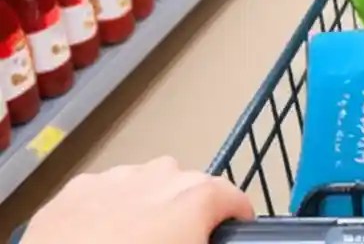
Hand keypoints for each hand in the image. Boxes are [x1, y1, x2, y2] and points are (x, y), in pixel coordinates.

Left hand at [22, 156, 252, 243]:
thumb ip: (202, 237)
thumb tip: (199, 235)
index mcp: (197, 196)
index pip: (235, 199)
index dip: (237, 222)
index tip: (229, 237)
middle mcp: (162, 175)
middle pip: (190, 186)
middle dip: (190, 210)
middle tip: (176, 242)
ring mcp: (116, 177)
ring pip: (146, 183)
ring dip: (149, 205)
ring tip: (134, 239)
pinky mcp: (76, 188)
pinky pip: (106, 192)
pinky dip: (110, 209)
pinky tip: (97, 238)